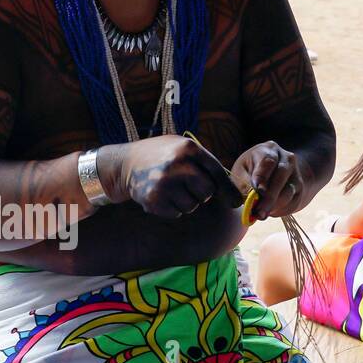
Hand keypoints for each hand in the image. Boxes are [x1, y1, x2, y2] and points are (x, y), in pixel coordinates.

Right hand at [100, 137, 243, 219]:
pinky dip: (172, 208)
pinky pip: (176, 213)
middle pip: (207, 192)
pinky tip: (161, 195)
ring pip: (192, 206)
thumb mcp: (183, 149)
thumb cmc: (162, 156)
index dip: (228, 191)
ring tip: (171, 188)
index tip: (236, 203)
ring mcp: (165, 183)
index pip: (217, 174)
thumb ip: (207, 166)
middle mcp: (178, 165)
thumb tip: (234, 197)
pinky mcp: (154, 200)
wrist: (126, 163)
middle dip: (201, 193)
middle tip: (187, 186)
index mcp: (189, 148)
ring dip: (185, 201)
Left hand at [231, 141, 307, 220]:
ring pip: (289, 191)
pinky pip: (293, 202)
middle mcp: (287, 158)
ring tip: (260, 214)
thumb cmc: (249, 171)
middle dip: (269, 196)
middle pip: (281, 176)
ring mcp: (296, 173)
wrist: (269, 174)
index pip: (268, 161)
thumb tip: (251, 199)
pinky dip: (280, 210)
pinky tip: (269, 212)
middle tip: (258, 211)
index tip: (257, 189)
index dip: (262, 176)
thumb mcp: (241, 172)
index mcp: (269, 149)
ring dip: (274, 206)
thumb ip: (243, 183)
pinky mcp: (300, 188)